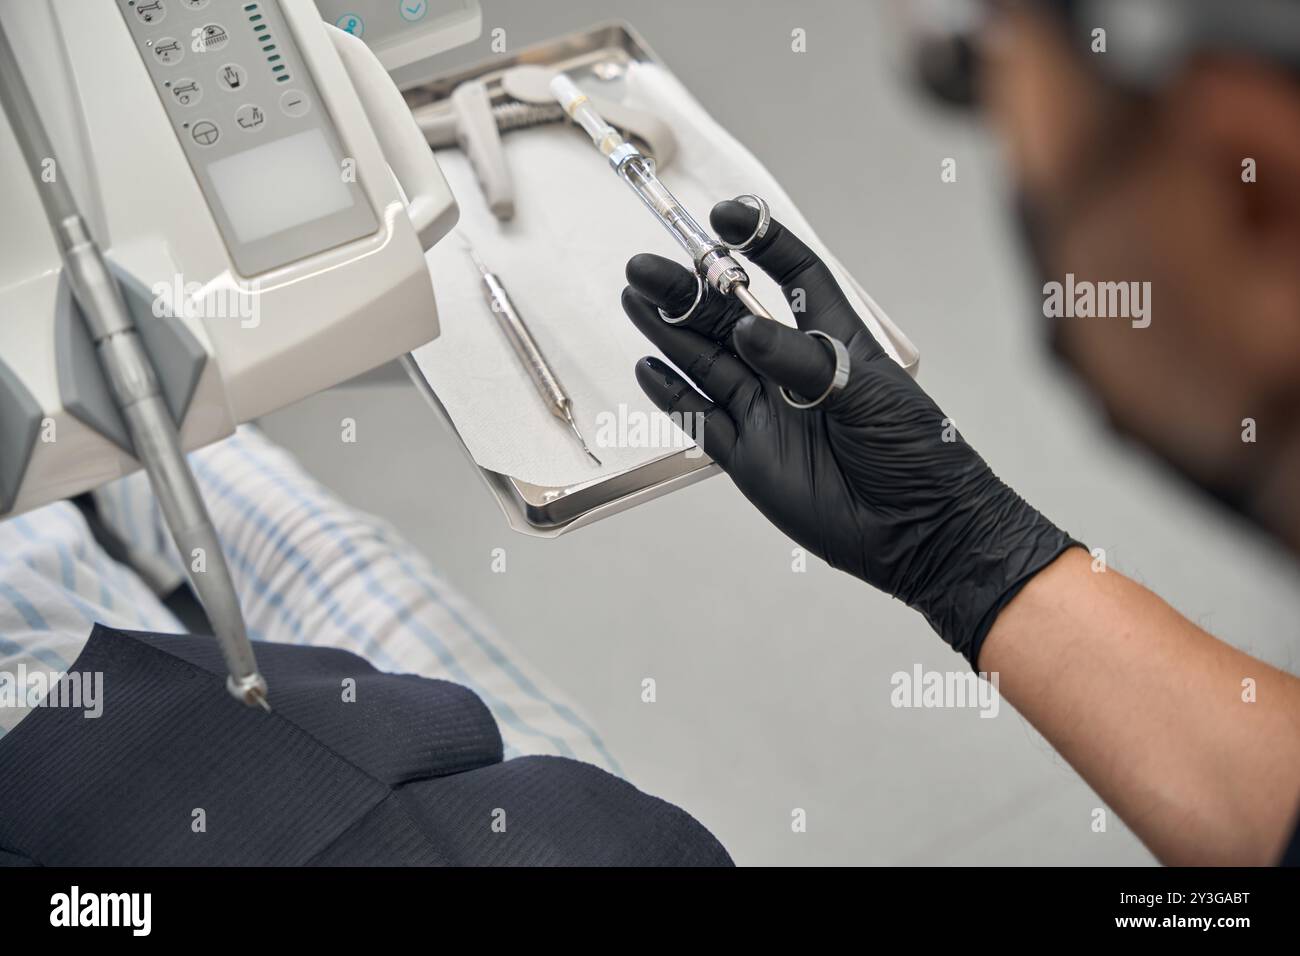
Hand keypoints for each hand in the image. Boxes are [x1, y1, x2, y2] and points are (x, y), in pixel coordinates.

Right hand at [621, 200, 1078, 664]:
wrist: (918, 532)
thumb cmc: (917, 455)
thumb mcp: (868, 395)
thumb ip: (803, 361)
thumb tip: (746, 331)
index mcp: (832, 341)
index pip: (794, 276)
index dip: (760, 242)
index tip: (724, 219)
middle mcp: (791, 371)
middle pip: (729, 317)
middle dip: (687, 289)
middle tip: (645, 267)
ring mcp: (766, 413)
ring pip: (705, 362)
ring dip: (670, 332)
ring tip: (635, 298)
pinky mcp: (748, 457)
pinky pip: (700, 419)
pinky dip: (672, 395)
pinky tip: (648, 368)